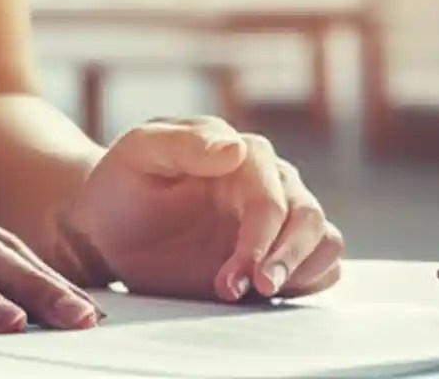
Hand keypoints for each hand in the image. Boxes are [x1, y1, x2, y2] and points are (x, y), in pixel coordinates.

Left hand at [57, 117, 343, 301]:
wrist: (113, 224)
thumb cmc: (125, 182)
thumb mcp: (139, 152)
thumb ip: (183, 143)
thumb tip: (236, 149)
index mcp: (245, 155)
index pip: (270, 197)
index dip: (258, 238)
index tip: (230, 278)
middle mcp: (273, 182)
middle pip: (308, 218)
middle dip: (286, 259)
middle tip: (253, 290)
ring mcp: (280, 219)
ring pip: (324, 239)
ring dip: (301, 270)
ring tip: (260, 294)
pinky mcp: (278, 253)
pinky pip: (320, 265)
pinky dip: (309, 280)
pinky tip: (272, 294)